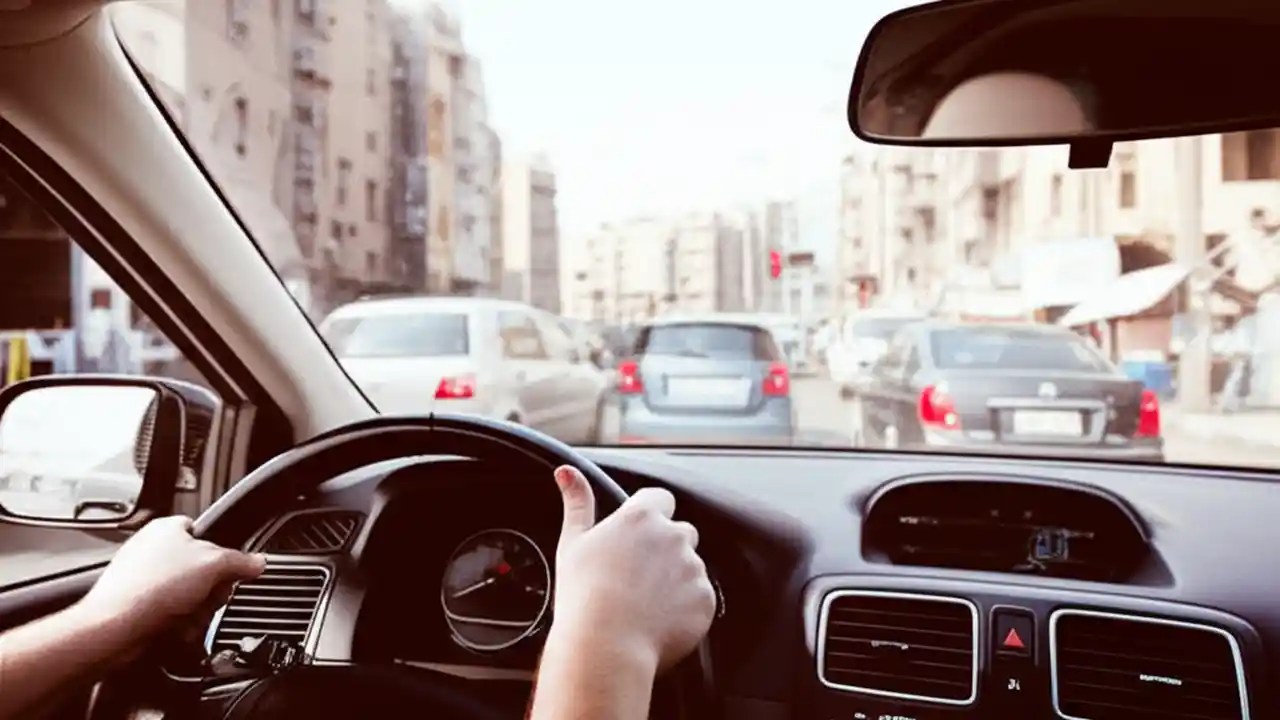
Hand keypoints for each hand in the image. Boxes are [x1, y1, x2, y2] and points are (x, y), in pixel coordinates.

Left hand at [78, 515, 265, 640]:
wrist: (115, 629)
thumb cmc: (151, 588)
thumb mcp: (213, 565)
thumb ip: (241, 561)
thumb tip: (258, 563)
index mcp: (167, 528)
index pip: (207, 534)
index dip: (222, 554)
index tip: (229, 569)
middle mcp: (154, 551)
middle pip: (204, 569)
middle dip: (211, 589)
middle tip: (207, 595)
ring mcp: (146, 580)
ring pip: (192, 596)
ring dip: (198, 611)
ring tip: (188, 615)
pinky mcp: (140, 607)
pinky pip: (175, 614)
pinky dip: (181, 623)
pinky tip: (176, 627)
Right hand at [550, 466, 714, 672]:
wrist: (605, 646)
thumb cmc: (584, 595)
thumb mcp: (573, 542)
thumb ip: (577, 502)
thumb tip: (566, 470)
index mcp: (642, 517)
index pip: (660, 498)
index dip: (650, 515)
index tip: (636, 536)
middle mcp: (673, 536)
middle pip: (680, 531)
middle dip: (666, 548)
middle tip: (638, 574)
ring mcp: (693, 567)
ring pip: (691, 565)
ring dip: (677, 578)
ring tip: (646, 602)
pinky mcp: (705, 598)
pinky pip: (700, 597)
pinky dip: (686, 606)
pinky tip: (659, 619)